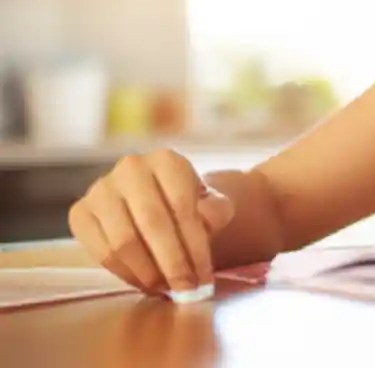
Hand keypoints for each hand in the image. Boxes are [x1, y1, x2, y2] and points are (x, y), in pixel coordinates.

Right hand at [68, 150, 235, 293]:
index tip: (204, 278)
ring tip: (166, 290)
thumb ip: (216, 210)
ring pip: (124, 241)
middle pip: (152, 225)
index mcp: (166, 161)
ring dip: (148, 272)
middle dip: (172, 264)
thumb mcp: (211, 203)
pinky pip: (102, 252)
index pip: (183, 208)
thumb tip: (208, 220)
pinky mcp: (80, 213)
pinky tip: (144, 284)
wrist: (156, 199)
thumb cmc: (187, 204)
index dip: (195, 247)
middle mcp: (131, 168)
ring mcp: (101, 189)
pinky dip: (125, 274)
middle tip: (186, 291)